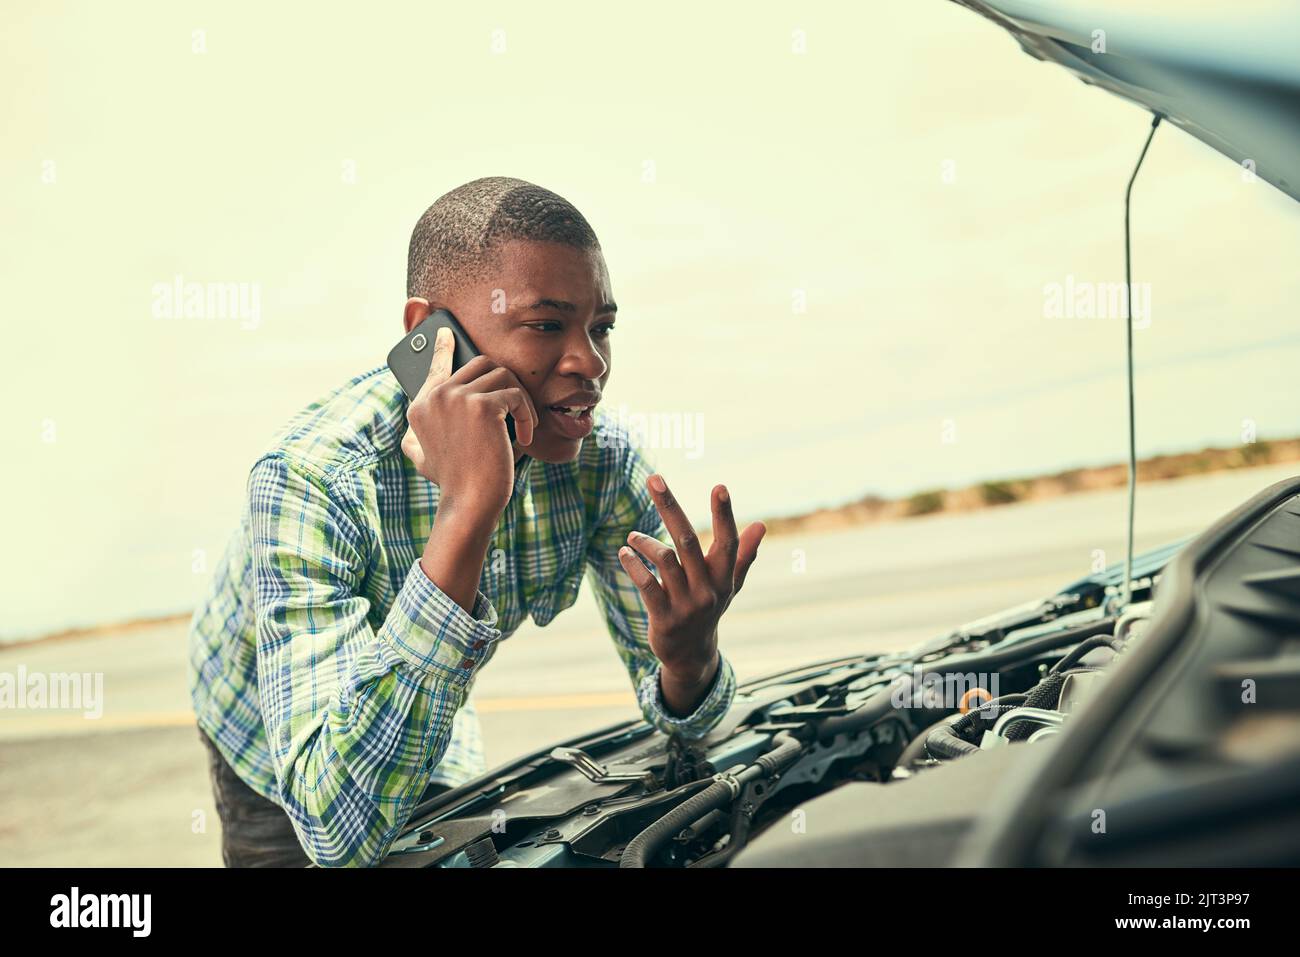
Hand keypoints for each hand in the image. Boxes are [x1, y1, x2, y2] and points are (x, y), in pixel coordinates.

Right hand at [401, 326, 539, 523]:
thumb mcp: (423, 455)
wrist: (469, 502)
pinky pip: (515, 395)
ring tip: (523, 427)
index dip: (443, 346)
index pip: (435, 365)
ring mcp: (457, 398)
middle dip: (504, 385)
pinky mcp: (482, 405)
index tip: (447, 332)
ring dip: (519, 401)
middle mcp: (434, 396)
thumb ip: (419, 433)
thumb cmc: (454, 483)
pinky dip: (527, 416)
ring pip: (502, 376)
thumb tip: (413, 422)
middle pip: (480, 365)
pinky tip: (525, 438)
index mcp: (420, 406)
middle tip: (515, 409)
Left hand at [618, 474, 765, 684]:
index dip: (724, 514)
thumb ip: (744, 554)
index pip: (727, 541)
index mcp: (724, 577)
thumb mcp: (730, 584)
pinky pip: (646, 584)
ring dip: (644, 542)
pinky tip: (624, 553)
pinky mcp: (664, 617)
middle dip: (670, 506)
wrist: (691, 654)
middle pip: (687, 540)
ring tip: (632, 537)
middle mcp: (708, 589)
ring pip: (664, 559)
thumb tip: (762, 524)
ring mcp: (686, 604)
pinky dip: (633, 564)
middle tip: (654, 478)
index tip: (719, 486)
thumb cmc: (710, 608)